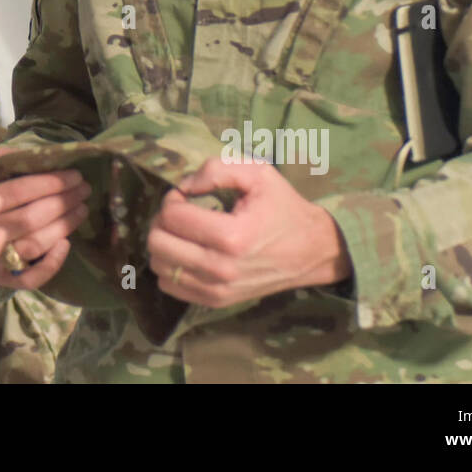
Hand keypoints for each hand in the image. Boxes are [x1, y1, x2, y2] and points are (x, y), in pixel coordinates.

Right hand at [0, 145, 90, 290]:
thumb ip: (5, 159)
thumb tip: (38, 151)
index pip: (18, 190)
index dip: (50, 183)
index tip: (75, 175)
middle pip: (29, 218)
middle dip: (63, 202)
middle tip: (85, 190)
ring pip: (33, 244)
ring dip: (63, 226)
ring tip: (82, 209)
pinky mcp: (2, 278)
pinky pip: (29, 278)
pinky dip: (51, 264)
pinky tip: (67, 244)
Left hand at [147, 158, 351, 306]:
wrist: (312, 251)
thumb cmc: (283, 208)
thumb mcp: (257, 174)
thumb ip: (216, 170)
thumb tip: (183, 185)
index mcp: (232, 236)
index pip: (172, 217)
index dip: (172, 199)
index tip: (187, 196)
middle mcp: (221, 268)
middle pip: (158, 244)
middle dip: (162, 221)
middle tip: (181, 213)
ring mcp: (218, 289)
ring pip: (159, 267)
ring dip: (164, 244)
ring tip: (185, 232)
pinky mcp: (216, 301)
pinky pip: (170, 286)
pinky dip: (171, 266)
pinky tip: (188, 252)